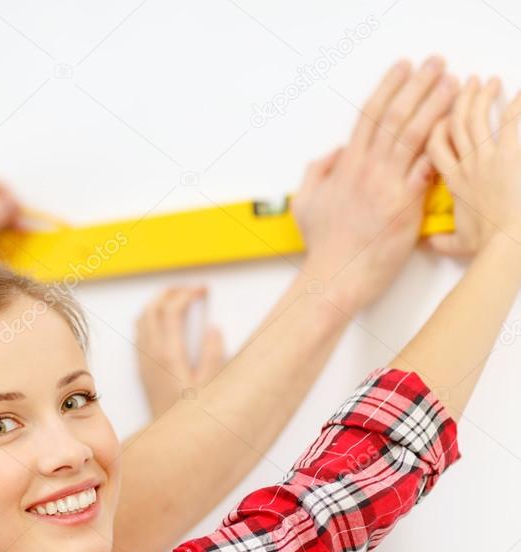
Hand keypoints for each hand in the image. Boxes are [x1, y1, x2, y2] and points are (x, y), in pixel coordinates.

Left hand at [135, 286, 224, 418]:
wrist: (169, 437)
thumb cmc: (192, 415)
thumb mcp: (212, 384)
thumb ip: (214, 354)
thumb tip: (213, 329)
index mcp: (169, 354)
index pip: (172, 309)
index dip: (187, 293)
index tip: (202, 290)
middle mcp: (152, 353)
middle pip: (153, 307)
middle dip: (172, 291)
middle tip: (190, 289)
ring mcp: (144, 358)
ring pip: (143, 317)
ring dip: (159, 302)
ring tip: (179, 299)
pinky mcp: (142, 366)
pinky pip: (141, 331)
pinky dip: (152, 317)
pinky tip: (166, 321)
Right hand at [290, 56, 457, 311]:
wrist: (335, 276)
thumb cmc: (323, 246)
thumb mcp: (304, 203)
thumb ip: (317, 172)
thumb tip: (333, 154)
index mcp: (346, 166)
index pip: (368, 116)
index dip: (388, 87)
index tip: (403, 68)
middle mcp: (367, 170)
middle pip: (395, 116)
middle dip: (417, 85)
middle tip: (435, 65)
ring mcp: (386, 186)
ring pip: (413, 134)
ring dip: (435, 105)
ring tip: (452, 84)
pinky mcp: (404, 205)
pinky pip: (427, 168)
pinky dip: (441, 145)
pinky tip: (454, 129)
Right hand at [426, 76, 520, 254]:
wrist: (507, 242)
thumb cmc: (487, 243)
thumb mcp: (458, 243)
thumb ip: (442, 240)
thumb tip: (429, 243)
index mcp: (452, 182)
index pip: (434, 147)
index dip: (436, 127)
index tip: (442, 114)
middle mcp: (465, 165)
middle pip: (455, 124)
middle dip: (460, 101)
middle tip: (466, 85)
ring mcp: (486, 159)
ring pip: (476, 118)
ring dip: (482, 96)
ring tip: (489, 82)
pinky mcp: (509, 156)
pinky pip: (509, 122)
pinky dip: (515, 105)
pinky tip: (519, 93)